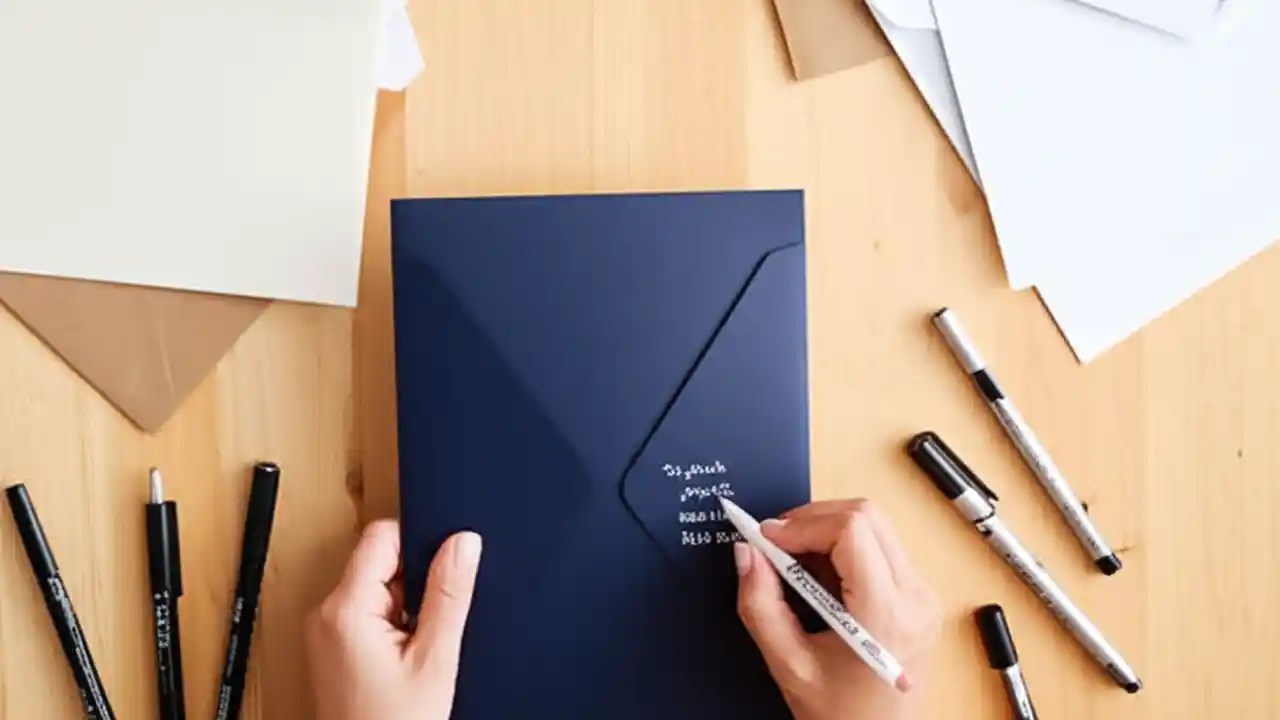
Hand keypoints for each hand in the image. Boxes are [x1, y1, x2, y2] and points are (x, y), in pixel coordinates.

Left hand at [306, 520, 482, 719]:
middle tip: (433, 623)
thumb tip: (464, 542)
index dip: (419, 542)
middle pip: (379, 560)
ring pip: (377, 587)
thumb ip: (449, 594)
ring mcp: (325, 631)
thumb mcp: (434, 659)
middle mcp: (327, 613)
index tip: (446, 565)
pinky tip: (406, 657)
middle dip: (415, 581)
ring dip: (406, 607)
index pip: (382, 536)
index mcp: (347, 608)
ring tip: (418, 648)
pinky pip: (368, 613)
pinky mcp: (331, 647)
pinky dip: (394, 625)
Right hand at [735, 500, 940, 719]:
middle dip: (812, 519)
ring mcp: (923, 593)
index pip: (851, 530)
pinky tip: (818, 575)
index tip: (766, 538)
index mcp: (888, 614)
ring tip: (793, 560)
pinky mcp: (919, 594)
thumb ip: (760, 606)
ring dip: (827, 531)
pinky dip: (843, 547)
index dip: (802, 524)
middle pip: (866, 516)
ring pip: (874, 526)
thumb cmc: (842, 716)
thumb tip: (746, 553)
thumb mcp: (790, 666)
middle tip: (774, 542)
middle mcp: (916, 596)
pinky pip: (880, 546)